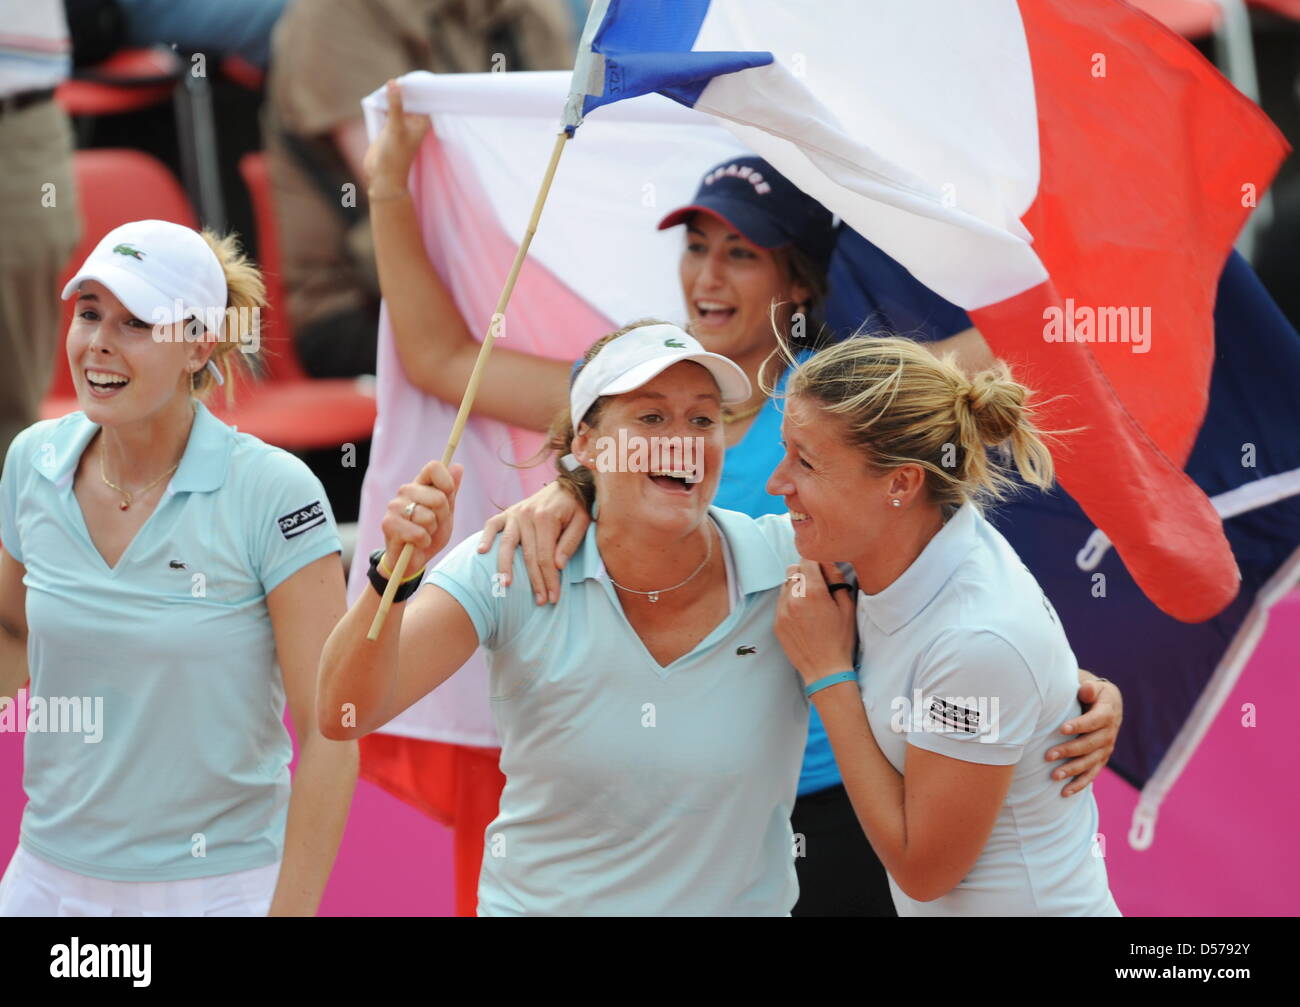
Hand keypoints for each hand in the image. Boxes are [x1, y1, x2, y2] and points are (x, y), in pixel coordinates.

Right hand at [363, 79, 430, 197]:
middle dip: (402, 89)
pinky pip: (386, 109)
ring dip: (391, 96)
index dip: (418, 86)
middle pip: (408, 98)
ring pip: (396, 103)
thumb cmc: (395, 155)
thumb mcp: (395, 127)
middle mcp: (413, 121)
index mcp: (422, 121)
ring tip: (386, 85)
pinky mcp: (387, 126)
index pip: (422, 98)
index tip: (411, 74)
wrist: (382, 176)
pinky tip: (378, 96)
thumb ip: (395, 105)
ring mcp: (400, 123)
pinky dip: (382, 104)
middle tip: (396, 78)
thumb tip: (394, 83)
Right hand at [380, 460, 463, 574]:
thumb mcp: (446, 513)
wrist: (413, 560)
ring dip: (431, 531)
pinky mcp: (389, 524)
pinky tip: (416, 543)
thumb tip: (458, 466)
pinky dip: (424, 542)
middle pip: (438, 498)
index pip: (434, 467)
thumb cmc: (430, 534)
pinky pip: (419, 533)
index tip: (447, 497)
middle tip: (433, 524)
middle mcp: (405, 491)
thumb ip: (451, 491)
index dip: (447, 483)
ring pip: (428, 517)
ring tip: (423, 533)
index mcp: (420, 484)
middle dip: (442, 516)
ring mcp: (395, 506)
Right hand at [479, 481, 589, 603]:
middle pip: (528, 555)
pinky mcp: (508, 512)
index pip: (545, 556)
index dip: (549, 579)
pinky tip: (481, 552)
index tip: (553, 597)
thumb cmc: (577, 507)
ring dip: (505, 566)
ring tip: (506, 585)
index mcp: (546, 518)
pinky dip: (485, 537)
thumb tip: (557, 566)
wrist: (568, 484)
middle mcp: (527, 515)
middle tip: (540, 600)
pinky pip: (492, 524)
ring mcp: (515, 513)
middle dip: (534, 581)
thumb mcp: (582, 522)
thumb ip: (570, 542)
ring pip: (507, 544)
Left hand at [774, 559, 856, 685]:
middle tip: (818, 583)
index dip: (816, 559)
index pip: (807, 559)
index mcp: (814, 593)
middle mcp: (794, 599)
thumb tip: (829, 562)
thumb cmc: (840, 640)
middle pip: (793, 569)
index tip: (823, 566)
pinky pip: (781, 601)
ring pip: (785, 584)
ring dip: (796, 585)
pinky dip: (790, 601)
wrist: (825, 670)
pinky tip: (803, 614)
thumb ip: (837, 580)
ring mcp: (782, 611)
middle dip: (805, 571)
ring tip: (811, 601)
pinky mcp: (777, 622)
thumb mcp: (847, 608)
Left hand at [1046, 674, 1122, 795]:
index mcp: (1108, 711)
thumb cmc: (1089, 690)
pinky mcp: (1101, 758)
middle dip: (1069, 751)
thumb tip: (1085, 690)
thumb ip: (1088, 687)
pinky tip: (1065, 792)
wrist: (1105, 702)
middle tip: (1047, 755)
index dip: (1080, 725)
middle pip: (1091, 744)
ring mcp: (1106, 747)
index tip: (1061, 729)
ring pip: (1091, 762)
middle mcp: (1110, 731)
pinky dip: (1080, 783)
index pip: (1095, 720)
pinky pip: (1092, 773)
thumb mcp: (1091, 684)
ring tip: (1054, 776)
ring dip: (1073, 770)